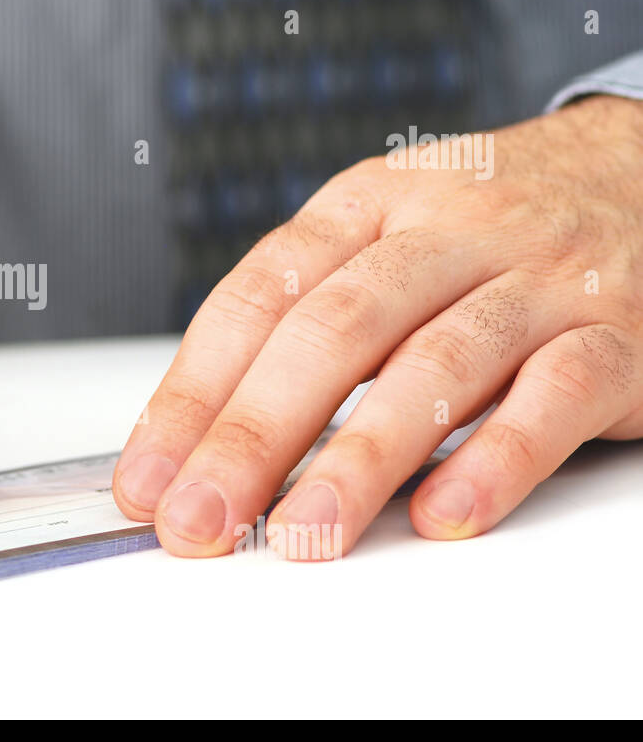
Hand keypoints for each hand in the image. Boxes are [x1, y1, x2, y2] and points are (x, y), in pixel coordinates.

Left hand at [114, 95, 642, 558]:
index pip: (257, 298)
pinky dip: (497, 457)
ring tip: (300, 538)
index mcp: (366, 203)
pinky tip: (443, 515)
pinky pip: (557, 395)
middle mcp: (446, 230)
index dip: (191, 393)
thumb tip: (200, 438)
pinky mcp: (621, 333)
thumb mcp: (389, 236)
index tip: (147, 477)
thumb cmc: (492, 226)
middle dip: (251, 437)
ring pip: (435, 365)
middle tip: (199, 521)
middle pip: (332, 333)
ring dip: (358, 461)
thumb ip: (310, 319)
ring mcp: (538, 277)